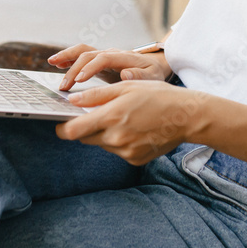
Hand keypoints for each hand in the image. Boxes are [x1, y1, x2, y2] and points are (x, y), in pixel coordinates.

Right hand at [47, 44, 172, 90]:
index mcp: (123, 57)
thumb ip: (140, 76)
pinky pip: (81, 56)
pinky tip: (56, 63)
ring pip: (82, 51)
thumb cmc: (152, 73)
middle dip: (74, 69)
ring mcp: (103, 55)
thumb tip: (125, 73)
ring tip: (52, 63)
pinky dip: (68, 57)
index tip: (79, 80)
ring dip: (66, 57)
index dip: (90, 68)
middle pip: (89, 55)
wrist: (154, 65)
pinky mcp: (98, 60)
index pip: (103, 59)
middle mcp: (111, 53)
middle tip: (64, 86)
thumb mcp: (152, 77)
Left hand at [55, 80, 204, 164]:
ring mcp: (126, 152)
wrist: (186, 116)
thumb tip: (72, 101)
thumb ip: (96, 95)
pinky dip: (120, 141)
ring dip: (105, 134)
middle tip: (97, 114)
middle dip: (86, 127)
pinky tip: (135, 129)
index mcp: (110, 117)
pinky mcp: (135, 160)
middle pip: (86, 138)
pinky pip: (117, 151)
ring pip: (102, 144)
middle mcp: (116, 139)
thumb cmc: (157, 96)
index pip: (72, 131)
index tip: (59, 123)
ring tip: (124, 119)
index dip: (62, 128)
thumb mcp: (125, 87)